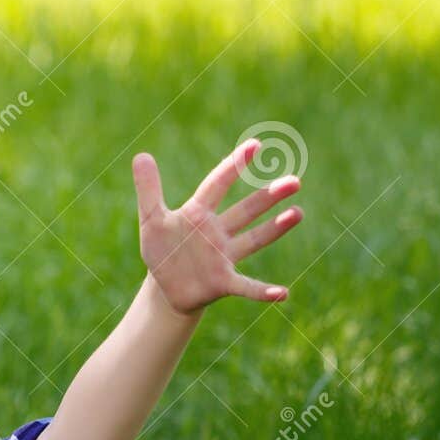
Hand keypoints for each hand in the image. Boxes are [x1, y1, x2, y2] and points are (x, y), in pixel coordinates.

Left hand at [132, 137, 302, 315]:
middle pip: (246, 210)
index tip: (254, 145)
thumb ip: (148, 189)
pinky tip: (283, 294)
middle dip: (269, 196)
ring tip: (298, 213)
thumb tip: (141, 156)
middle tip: (294, 181)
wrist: (166, 288)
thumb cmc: (162, 251)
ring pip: (253, 239)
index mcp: (199, 214)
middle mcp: (217, 232)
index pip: (218, 185)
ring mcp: (223, 257)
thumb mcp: (151, 221)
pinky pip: (247, 287)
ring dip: (275, 228)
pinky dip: (263, 291)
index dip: (233, 166)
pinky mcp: (223, 282)